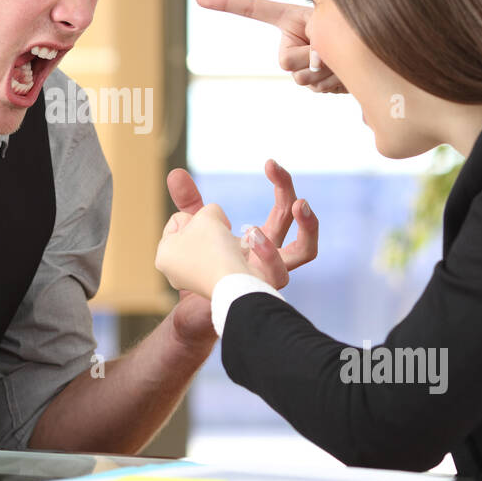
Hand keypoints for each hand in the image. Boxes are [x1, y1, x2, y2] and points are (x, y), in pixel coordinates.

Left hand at [156, 204, 250, 298]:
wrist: (237, 283)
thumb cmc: (214, 248)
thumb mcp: (207, 215)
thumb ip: (210, 210)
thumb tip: (219, 221)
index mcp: (163, 255)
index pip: (178, 220)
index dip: (195, 218)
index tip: (204, 230)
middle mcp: (174, 270)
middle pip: (194, 232)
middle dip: (210, 229)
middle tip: (217, 237)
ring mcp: (194, 280)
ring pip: (211, 244)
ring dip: (223, 240)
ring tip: (229, 248)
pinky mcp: (214, 284)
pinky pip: (223, 258)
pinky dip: (231, 253)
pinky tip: (236, 256)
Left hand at [161, 163, 319, 347]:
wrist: (193, 316)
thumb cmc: (197, 274)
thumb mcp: (188, 232)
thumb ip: (189, 203)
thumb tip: (175, 173)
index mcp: (260, 240)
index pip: (280, 211)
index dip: (279, 185)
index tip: (267, 164)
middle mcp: (270, 256)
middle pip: (290, 220)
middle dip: (287, 189)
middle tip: (274, 165)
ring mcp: (267, 274)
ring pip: (303, 252)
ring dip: (307, 226)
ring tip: (298, 202)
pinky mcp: (260, 290)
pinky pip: (277, 273)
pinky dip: (267, 253)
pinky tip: (252, 237)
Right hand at [195, 0, 346, 92]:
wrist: (374, 52)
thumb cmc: (355, 30)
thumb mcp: (333, 28)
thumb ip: (318, 44)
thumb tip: (315, 62)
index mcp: (289, 19)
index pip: (253, 8)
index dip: (226, 3)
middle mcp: (290, 42)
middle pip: (285, 61)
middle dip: (311, 60)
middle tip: (332, 52)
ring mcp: (300, 64)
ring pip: (303, 80)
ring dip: (328, 73)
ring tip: (343, 62)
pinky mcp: (313, 83)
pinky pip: (317, 90)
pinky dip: (335, 84)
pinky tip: (344, 75)